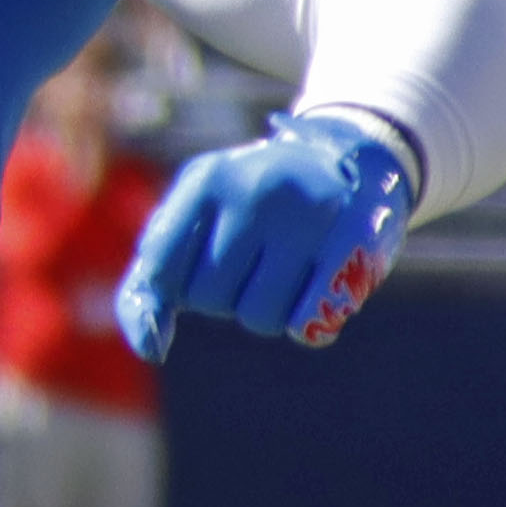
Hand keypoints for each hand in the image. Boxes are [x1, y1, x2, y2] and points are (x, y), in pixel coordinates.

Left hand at [115, 109, 421, 360]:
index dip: (174, 283)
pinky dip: (308, 321)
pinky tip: (318, 285)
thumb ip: (153, 280)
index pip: (159, 266)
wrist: (348, 157)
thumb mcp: (195, 216)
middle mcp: (256, 189)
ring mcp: (308, 214)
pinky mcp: (356, 243)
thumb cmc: (251, 203)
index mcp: (207, 177)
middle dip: (224, 295)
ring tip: (288, 267)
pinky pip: (308, 325)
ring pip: (259, 319)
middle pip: (209, 300)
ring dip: (269, 311)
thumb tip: (149, 349)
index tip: (196, 264)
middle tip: (254, 257)